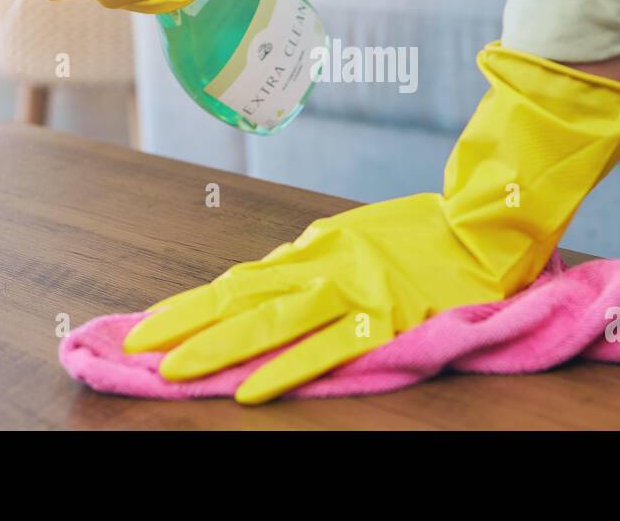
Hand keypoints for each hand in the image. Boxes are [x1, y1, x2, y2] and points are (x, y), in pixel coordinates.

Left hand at [124, 42, 619, 403]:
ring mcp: (353, 294)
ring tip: (174, 374)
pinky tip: (250, 390)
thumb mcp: (352, 231)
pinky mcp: (385, 320)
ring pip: (272, 323)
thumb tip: (262, 272)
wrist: (483, 228)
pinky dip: (285, 369)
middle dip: (185, 329)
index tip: (144, 328)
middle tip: (136, 354)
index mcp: (314, 249)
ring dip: (219, 349)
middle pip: (240, 301)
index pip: (236, 281)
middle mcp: (323, 268)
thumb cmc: (419, 233)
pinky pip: (327, 349)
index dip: (188, 306)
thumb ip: (307, 253)